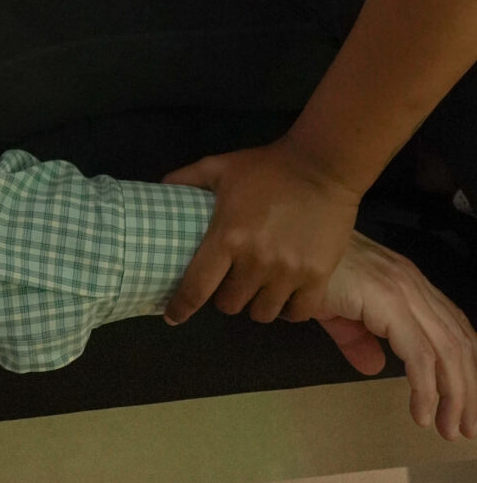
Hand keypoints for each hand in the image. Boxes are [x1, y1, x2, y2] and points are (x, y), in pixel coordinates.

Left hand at [163, 136, 359, 325]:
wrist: (322, 166)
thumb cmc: (267, 168)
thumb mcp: (220, 167)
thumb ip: (187, 179)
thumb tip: (159, 189)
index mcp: (227, 237)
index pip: (196, 287)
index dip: (181, 306)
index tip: (173, 316)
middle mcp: (256, 262)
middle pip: (230, 304)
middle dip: (224, 295)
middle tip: (230, 280)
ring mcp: (288, 272)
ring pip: (262, 313)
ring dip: (254, 303)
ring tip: (256, 287)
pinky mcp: (317, 277)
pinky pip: (297, 313)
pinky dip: (287, 310)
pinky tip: (283, 296)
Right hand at [317, 232, 476, 438]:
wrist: (283, 248)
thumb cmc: (305, 273)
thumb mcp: (337, 311)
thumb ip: (358, 338)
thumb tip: (374, 367)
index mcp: (408, 283)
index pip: (455, 328)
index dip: (467, 368)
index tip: (464, 406)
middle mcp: (413, 283)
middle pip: (460, 341)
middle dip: (469, 389)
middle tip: (466, 429)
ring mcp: (403, 289)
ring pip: (448, 349)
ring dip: (454, 395)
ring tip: (448, 428)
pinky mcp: (387, 301)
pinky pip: (418, 353)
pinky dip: (425, 388)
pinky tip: (420, 413)